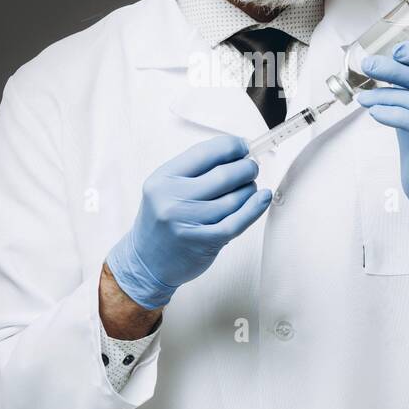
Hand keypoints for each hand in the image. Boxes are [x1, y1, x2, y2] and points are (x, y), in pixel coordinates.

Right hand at [107, 135, 272, 308]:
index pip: (205, 153)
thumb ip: (196, 170)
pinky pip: (237, 222)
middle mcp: (173, 198)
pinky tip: (261, 199)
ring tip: (249, 188)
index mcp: (164, 178)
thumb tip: (236, 152)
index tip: (243, 147)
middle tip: (250, 168)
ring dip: (249, 189)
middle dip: (246, 168)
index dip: (231, 147)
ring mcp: (188, 221)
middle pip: (224, 174)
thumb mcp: (166, 188)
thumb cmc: (161, 222)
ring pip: (234, 198)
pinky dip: (255, 208)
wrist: (146, 262)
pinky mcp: (203, 242)